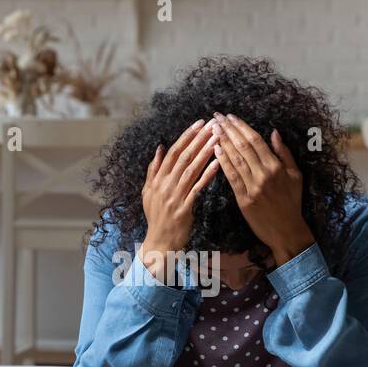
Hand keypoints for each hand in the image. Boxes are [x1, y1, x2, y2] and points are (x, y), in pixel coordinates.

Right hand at [139, 118, 221, 280]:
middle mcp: (164, 185)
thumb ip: (153, 170)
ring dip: (205, 151)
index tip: (199, 123)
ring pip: (191, 168)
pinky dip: (208, 174)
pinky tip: (219, 163)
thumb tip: (158, 148)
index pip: (172, 151)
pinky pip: (198, 187)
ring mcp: (174, 196)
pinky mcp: (184, 208)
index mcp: (157, 179)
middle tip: (214, 124)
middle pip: (184, 156)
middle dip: (199, 138)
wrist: (159, 243)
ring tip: (218, 137)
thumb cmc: (156, 218)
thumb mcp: (148, 192)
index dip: (186, 136)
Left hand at [211, 113, 314, 264]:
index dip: (242, 127)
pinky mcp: (244, 200)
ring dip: (223, 142)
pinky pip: (231, 177)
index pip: (256, 141)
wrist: (287, 231)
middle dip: (229, 130)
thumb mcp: (296, 175)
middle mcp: (264, 174)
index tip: (230, 116)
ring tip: (213, 129)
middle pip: (243, 146)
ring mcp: (253, 187)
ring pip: (236, 159)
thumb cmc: (292, 202)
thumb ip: (285, 153)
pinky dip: (223, 162)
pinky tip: (215, 150)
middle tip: (217, 117)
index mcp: (277, 167)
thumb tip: (274, 132)